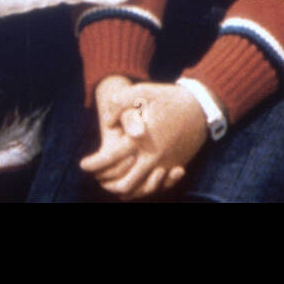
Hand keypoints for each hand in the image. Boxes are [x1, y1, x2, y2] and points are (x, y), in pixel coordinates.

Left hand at [82, 80, 207, 200]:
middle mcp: (152, 157)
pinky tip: (135, 186)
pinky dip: (144, 189)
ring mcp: (166, 164)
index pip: (110, 159)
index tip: (83, 164)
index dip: (93, 164)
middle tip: (98, 177)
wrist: (201, 108)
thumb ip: (119, 104)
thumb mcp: (142, 92)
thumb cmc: (168, 98)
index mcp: (140, 140)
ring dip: (125, 191)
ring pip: (142, 190)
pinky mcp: (175, 166)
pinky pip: (158, 187)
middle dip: (108, 184)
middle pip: (125, 184)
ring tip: (112, 184)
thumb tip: (107, 122)